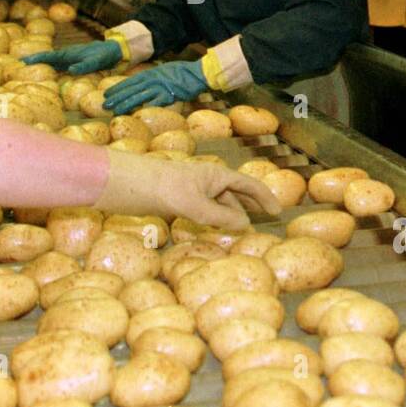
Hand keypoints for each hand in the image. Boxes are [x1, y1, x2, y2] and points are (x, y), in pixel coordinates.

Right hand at [21, 40, 122, 74]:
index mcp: (68, 54)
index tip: (21, 62)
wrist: (112, 51)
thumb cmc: (103, 56)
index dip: (34, 59)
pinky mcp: (72, 64)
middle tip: (16, 68)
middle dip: (31, 63)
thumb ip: (84, 66)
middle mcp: (65, 56)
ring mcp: (68, 60)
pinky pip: (57, 68)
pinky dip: (49, 71)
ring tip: (25, 73)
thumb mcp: (95, 61)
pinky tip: (45, 78)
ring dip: (38, 67)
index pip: (47, 56)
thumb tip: (70, 70)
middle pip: (45, 60)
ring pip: (50, 64)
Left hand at [98, 150, 281, 229]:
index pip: (248, 183)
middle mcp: (207, 179)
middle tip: (263, 222)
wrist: (128, 183)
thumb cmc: (163, 189)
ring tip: (240, 231)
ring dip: (231, 215)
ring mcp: (193, 189)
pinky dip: (214, 219)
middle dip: (250, 205)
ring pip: (219, 202)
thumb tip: (244, 226)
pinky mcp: (179, 198)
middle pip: (235, 192)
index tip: (278, 211)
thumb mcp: (196, 206)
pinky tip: (213, 229)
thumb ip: (221, 216)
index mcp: (216, 175)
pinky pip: (205, 209)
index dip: (264, 196)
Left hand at [104, 60, 207, 113]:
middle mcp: (152, 79)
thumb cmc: (182, 73)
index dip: (117, 88)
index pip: (130, 81)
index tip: (106, 94)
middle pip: (131, 89)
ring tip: (115, 110)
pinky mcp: (170, 95)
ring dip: (126, 104)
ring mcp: (160, 87)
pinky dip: (145, 108)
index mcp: (150, 73)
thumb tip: (142, 86)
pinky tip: (136, 114)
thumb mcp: (163, 71)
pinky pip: (156, 103)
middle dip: (117, 97)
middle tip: (104, 105)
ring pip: (139, 96)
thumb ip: (152, 78)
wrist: (198, 73)